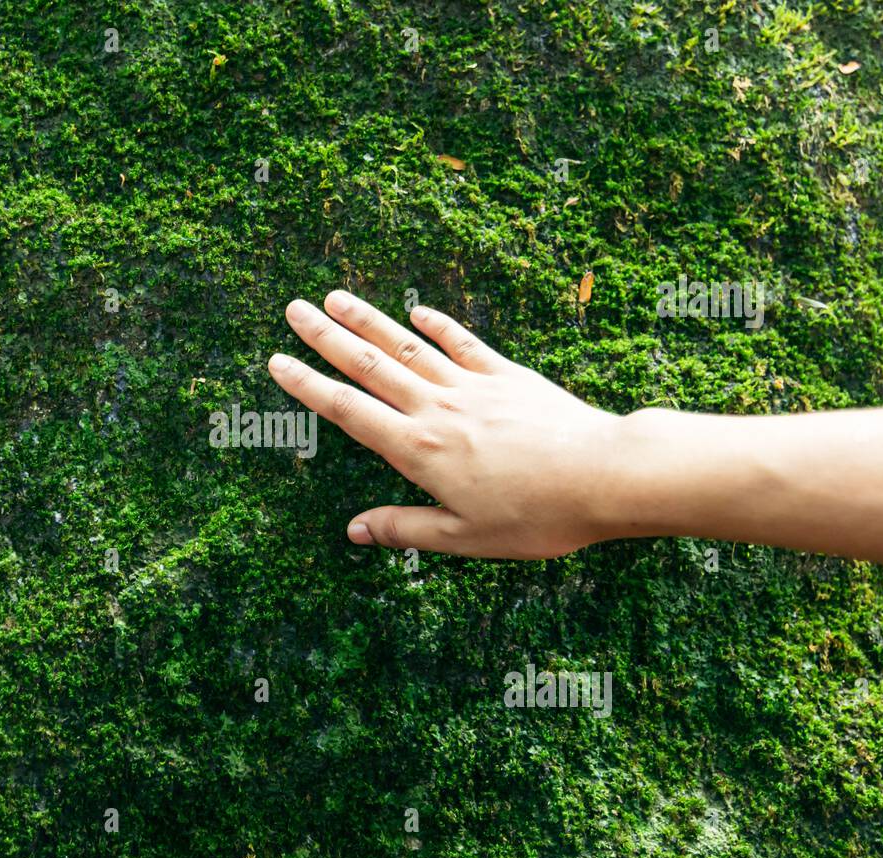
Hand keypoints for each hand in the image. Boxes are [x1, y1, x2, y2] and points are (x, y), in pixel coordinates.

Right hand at [268, 290, 621, 558]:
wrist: (604, 476)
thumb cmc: (536, 515)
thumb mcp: (463, 536)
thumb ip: (404, 528)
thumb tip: (353, 531)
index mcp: (419, 451)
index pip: (349, 411)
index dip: (308, 386)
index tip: (278, 362)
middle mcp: (438, 409)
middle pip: (370, 366)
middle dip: (327, 337)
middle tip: (293, 309)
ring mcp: (474, 387)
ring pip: (410, 346)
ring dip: (370, 320)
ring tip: (337, 296)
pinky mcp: (509, 377)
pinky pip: (465, 344)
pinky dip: (439, 325)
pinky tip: (418, 311)